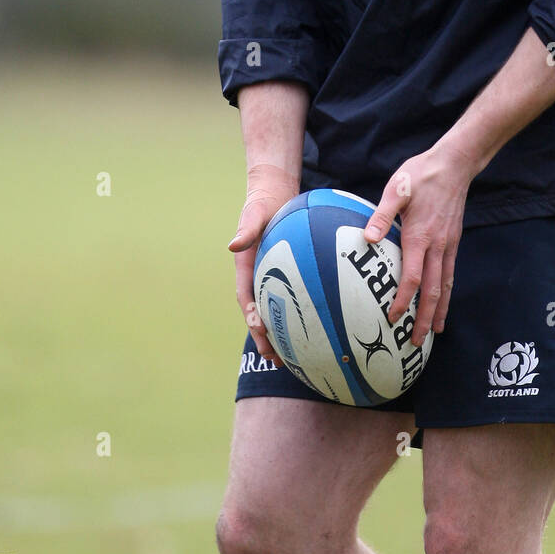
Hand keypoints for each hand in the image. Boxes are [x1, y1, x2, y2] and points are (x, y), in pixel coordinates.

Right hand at [228, 162, 300, 367]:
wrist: (272, 194)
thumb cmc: (262, 202)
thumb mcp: (254, 212)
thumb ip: (246, 228)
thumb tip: (233, 245)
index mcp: (246, 267)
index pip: (246, 298)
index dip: (252, 316)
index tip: (259, 331)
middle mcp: (257, 277)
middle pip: (260, 314)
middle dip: (266, 337)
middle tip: (276, 359)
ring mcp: (271, 278)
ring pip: (276, 311)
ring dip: (282, 334)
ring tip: (295, 358)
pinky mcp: (286, 276)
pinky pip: (294, 297)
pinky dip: (301, 314)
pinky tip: (321, 327)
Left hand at [364, 143, 473, 347]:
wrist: (454, 164)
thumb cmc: (421, 175)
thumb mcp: (396, 189)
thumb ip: (382, 215)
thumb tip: (369, 238)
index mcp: (420, 236)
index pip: (413, 278)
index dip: (404, 300)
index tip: (393, 318)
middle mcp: (437, 246)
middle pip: (433, 291)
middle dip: (424, 318)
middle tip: (417, 343)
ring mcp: (448, 244)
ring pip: (445, 285)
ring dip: (439, 310)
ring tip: (434, 332)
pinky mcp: (453, 240)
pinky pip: (450, 272)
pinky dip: (447, 292)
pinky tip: (442, 300)